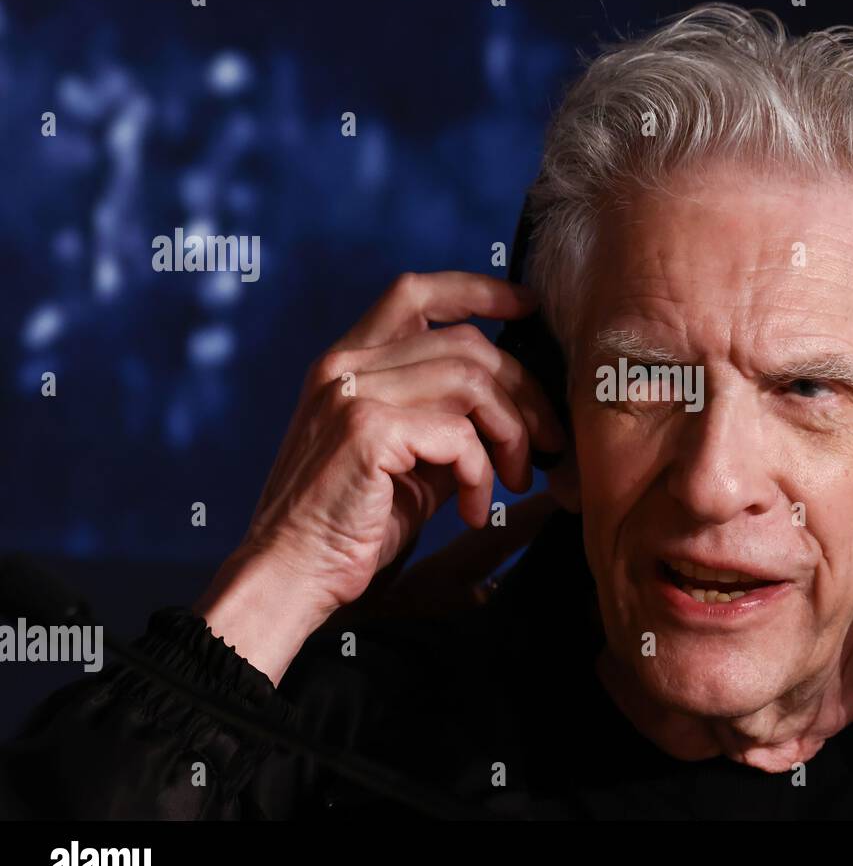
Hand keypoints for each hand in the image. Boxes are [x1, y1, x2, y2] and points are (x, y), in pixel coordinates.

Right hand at [196, 271, 565, 681]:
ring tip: (515, 479)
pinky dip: (481, 473)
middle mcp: (345, 365)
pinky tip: (473, 510)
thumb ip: (449, 421)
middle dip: (523, 391)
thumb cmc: (350, 525)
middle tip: (549, 441)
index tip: (526, 304)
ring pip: (471, 384)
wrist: (289, 575)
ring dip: (511, 434)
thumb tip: (517, 408)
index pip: (415, 292)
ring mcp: (353, 393)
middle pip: (466, 343)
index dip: (478, 290)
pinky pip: (460, 435)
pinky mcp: (368, 431)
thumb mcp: (409, 460)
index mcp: (348, 362)